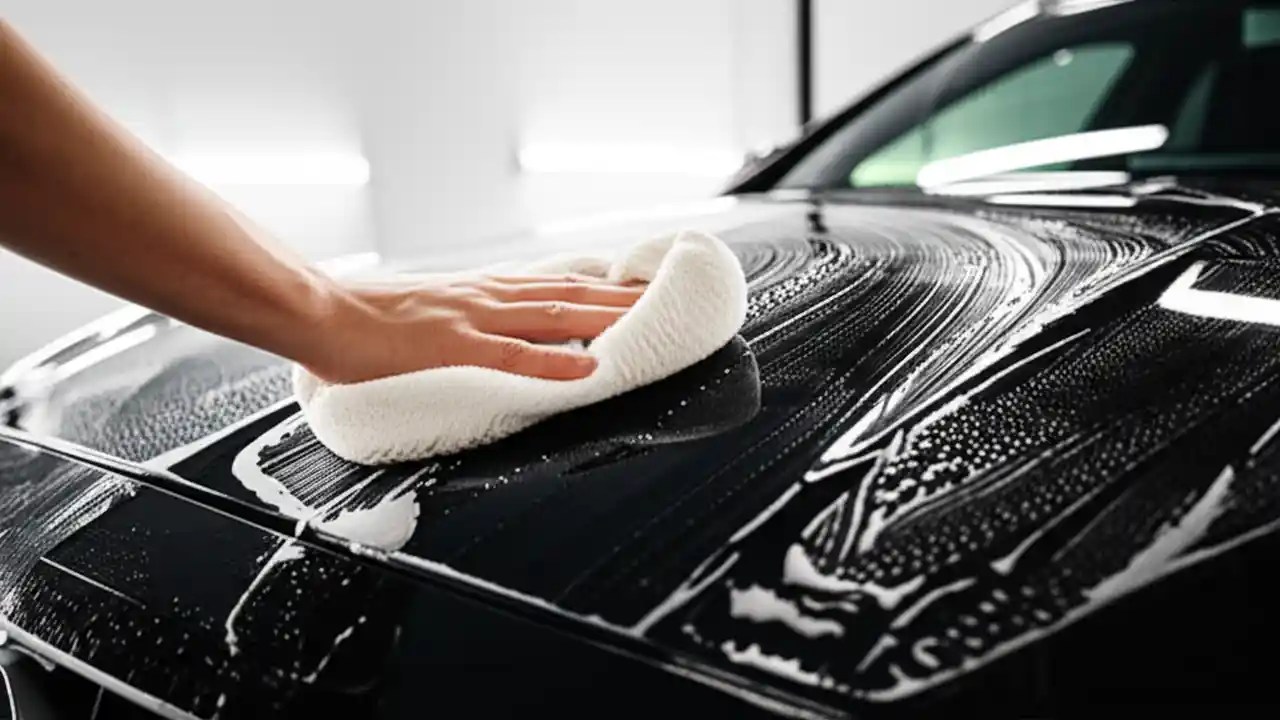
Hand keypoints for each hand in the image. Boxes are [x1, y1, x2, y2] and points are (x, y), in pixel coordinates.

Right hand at [302, 273, 644, 383]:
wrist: (322, 313)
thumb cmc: (370, 318)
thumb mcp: (434, 311)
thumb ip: (474, 318)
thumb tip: (509, 332)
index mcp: (485, 291)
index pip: (559, 285)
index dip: (606, 288)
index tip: (643, 290)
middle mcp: (489, 297)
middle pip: (572, 295)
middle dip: (624, 300)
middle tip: (670, 302)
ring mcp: (474, 321)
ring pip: (555, 318)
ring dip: (607, 321)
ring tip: (650, 325)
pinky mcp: (453, 348)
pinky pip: (513, 358)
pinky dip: (555, 364)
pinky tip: (589, 370)